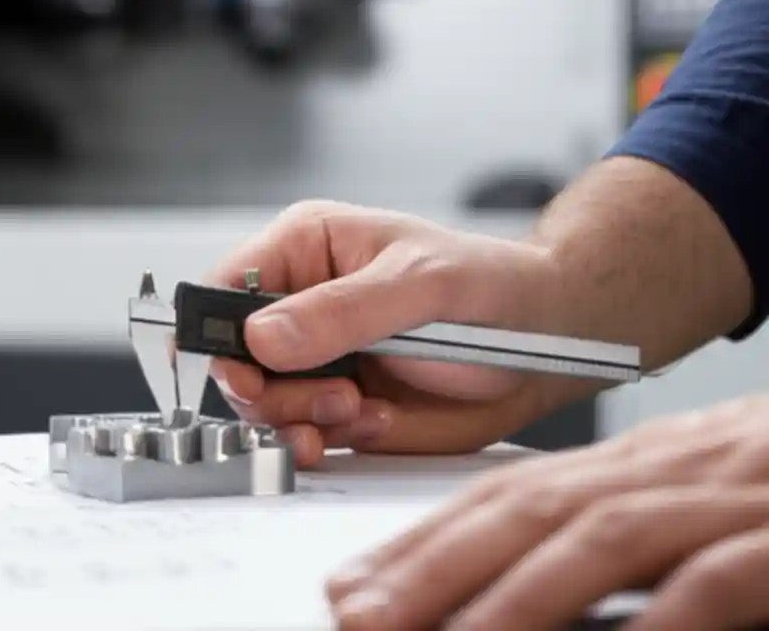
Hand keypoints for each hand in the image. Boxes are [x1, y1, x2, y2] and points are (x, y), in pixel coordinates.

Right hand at [204, 200, 589, 465]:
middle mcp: (300, 304)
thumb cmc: (494, 291)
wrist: (548, 349)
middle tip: (332, 396)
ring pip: (260, 404)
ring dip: (302, 418)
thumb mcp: (422, 286)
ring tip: (361, 407)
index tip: (247, 371)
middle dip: (271, 390)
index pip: (225, 287)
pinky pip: (299, 433)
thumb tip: (261, 336)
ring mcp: (315, 359)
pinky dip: (327, 441)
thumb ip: (343, 310)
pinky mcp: (335, 403)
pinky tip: (374, 422)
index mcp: (305, 250)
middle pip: (233, 358)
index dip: (220, 333)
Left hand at [324, 394, 768, 629]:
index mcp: (633, 467)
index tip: (353, 585)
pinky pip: (720, 574)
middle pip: (526, 511)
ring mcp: (730, 497)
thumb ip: (615, 549)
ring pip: (601, 537)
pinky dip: (666, 615)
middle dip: (432, 568)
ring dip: (514, 596)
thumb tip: (518, 596)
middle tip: (356, 617)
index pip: (503, 497)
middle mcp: (666, 471)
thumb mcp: (691, 509)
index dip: (421, 541)